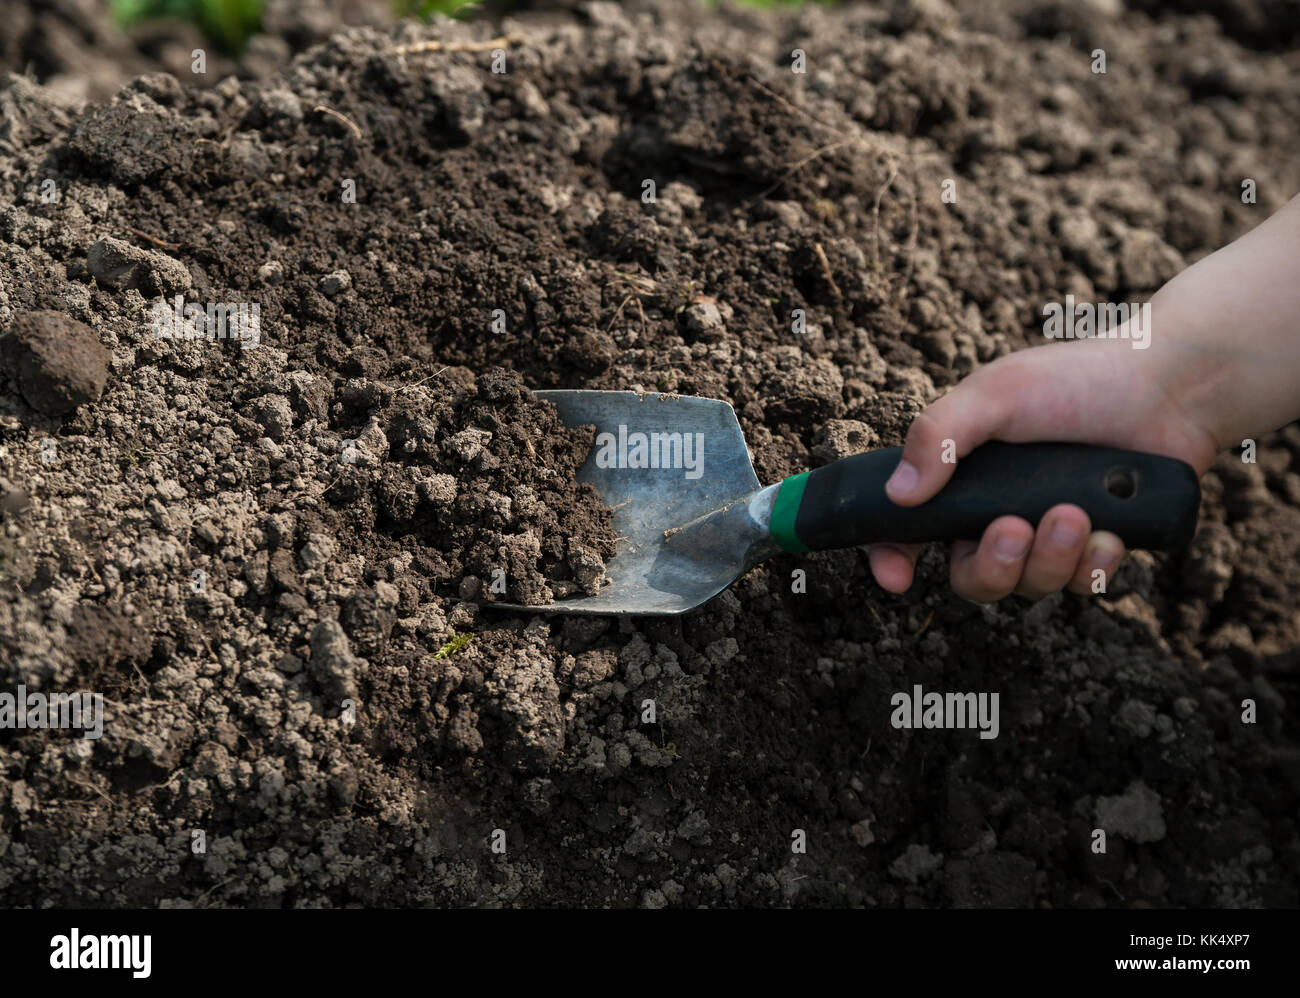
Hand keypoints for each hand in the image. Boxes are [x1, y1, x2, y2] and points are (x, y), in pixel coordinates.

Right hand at [867, 339, 1217, 599]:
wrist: (1169, 388)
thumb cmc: (1075, 381)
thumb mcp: (994, 394)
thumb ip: (939, 435)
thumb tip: (898, 493)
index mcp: (961, 478)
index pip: (908, 528)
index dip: (892, 557)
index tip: (897, 576)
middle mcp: (998, 512)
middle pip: (972, 577)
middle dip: (992, 566)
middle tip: (1015, 529)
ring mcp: (1048, 535)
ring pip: (1029, 586)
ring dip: (1049, 560)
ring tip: (1077, 514)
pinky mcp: (1095, 548)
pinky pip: (1080, 587)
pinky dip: (1092, 567)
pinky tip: (1110, 534)